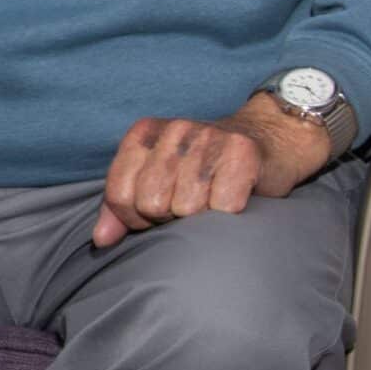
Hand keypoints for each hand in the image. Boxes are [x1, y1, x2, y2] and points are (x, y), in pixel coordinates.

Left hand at [91, 98, 330, 249]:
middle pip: (150, 203)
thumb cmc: (203, 169)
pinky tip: (234, 198)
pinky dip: (227, 215)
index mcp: (143, 133)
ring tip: (210, 199)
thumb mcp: (155, 180)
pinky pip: (221, 208)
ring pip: (185, 208)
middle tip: (189, 205)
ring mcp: (209, 138)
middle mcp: (174, 130)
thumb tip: (101, 239)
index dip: (135, 217)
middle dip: (168, 217)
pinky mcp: (242, 154)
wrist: (269, 141)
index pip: (119, 195)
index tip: (156, 213)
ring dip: (199, 216)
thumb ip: (122, 207)